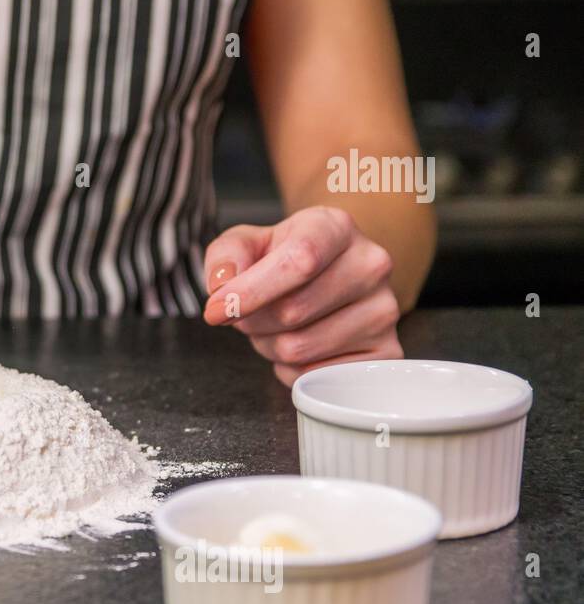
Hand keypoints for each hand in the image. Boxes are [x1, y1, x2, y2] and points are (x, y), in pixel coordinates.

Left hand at [202, 206, 402, 385]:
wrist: (329, 273)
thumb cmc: (284, 258)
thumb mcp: (247, 243)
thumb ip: (225, 256)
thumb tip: (223, 284)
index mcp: (336, 228)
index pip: (299, 262)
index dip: (251, 292)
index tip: (217, 310)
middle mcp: (371, 265)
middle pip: (292, 312)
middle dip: (252, 321)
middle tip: (250, 314)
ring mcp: (385, 310)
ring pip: (299, 348)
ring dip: (269, 345)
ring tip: (275, 327)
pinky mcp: (387, 351)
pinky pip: (317, 376)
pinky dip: (291, 369)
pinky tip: (298, 344)